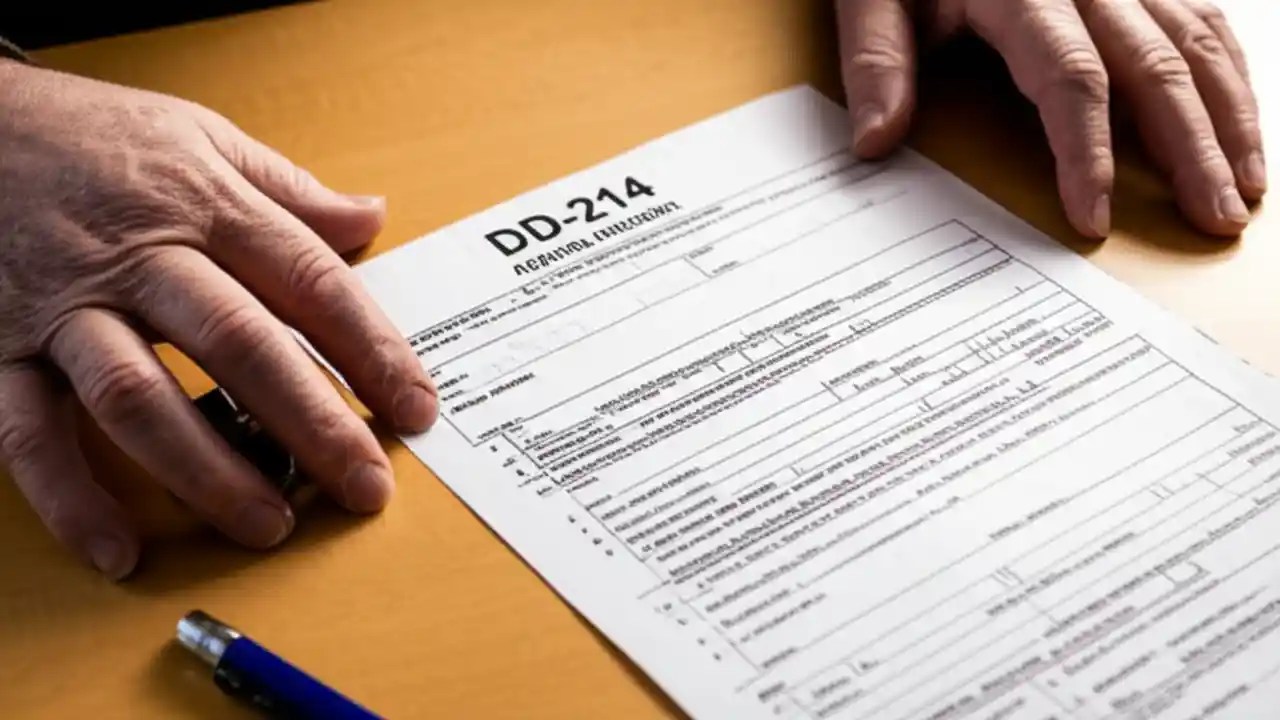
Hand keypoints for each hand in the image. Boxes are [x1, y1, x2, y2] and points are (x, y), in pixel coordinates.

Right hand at [0, 60, 437, 578]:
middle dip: (313, 422)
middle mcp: (141, 261)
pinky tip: (121, 549)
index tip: (417, 407)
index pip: (310, 283)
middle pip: (241, 345)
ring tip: (268, 525)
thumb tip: (369, 216)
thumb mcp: (200, 136)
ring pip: (140, 397)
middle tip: (365, 486)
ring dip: (208, 470)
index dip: (373, 350)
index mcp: (206, 207)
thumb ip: (287, 188)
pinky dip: (71, 497)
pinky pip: (29, 434)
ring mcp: (67, 309)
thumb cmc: (87, 135)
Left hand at [836, 0, 1264, 237]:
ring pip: (1194, 42)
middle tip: (1210, 221)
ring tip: (1242, 190)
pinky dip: (1230, 73)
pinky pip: (1203, 18)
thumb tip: (874, 141)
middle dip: (1189, 150)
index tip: (1094, 216)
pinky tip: (1241, 124)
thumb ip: (876, 61)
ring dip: (1228, 118)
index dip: (1086, 151)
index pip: (1068, 77)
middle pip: (1151, 67)